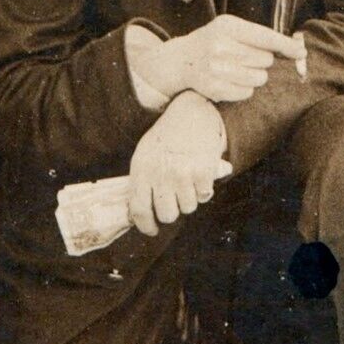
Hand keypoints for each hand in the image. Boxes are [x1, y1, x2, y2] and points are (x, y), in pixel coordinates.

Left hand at [127, 91, 230, 236]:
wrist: (192, 113)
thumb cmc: (167, 137)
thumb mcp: (145, 154)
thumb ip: (142, 182)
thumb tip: (138, 215)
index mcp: (142, 169)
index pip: (138, 209)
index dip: (145, 225)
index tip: (152, 230)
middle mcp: (161, 173)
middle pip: (166, 215)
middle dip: (172, 212)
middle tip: (175, 200)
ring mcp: (182, 173)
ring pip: (187, 208)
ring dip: (190, 199)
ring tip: (188, 181)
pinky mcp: (203, 172)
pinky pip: (204, 197)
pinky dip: (204, 190)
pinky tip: (201, 175)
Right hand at [138, 14, 306, 103]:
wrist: (180, 60)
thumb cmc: (214, 41)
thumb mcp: (230, 29)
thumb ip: (260, 36)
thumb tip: (296, 47)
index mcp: (227, 26)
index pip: (265, 37)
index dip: (286, 45)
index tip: (302, 52)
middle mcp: (220, 46)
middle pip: (265, 60)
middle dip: (263, 61)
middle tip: (247, 58)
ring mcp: (216, 68)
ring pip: (259, 78)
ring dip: (256, 76)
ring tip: (239, 69)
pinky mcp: (214, 88)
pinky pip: (247, 92)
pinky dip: (244, 88)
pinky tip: (231, 80)